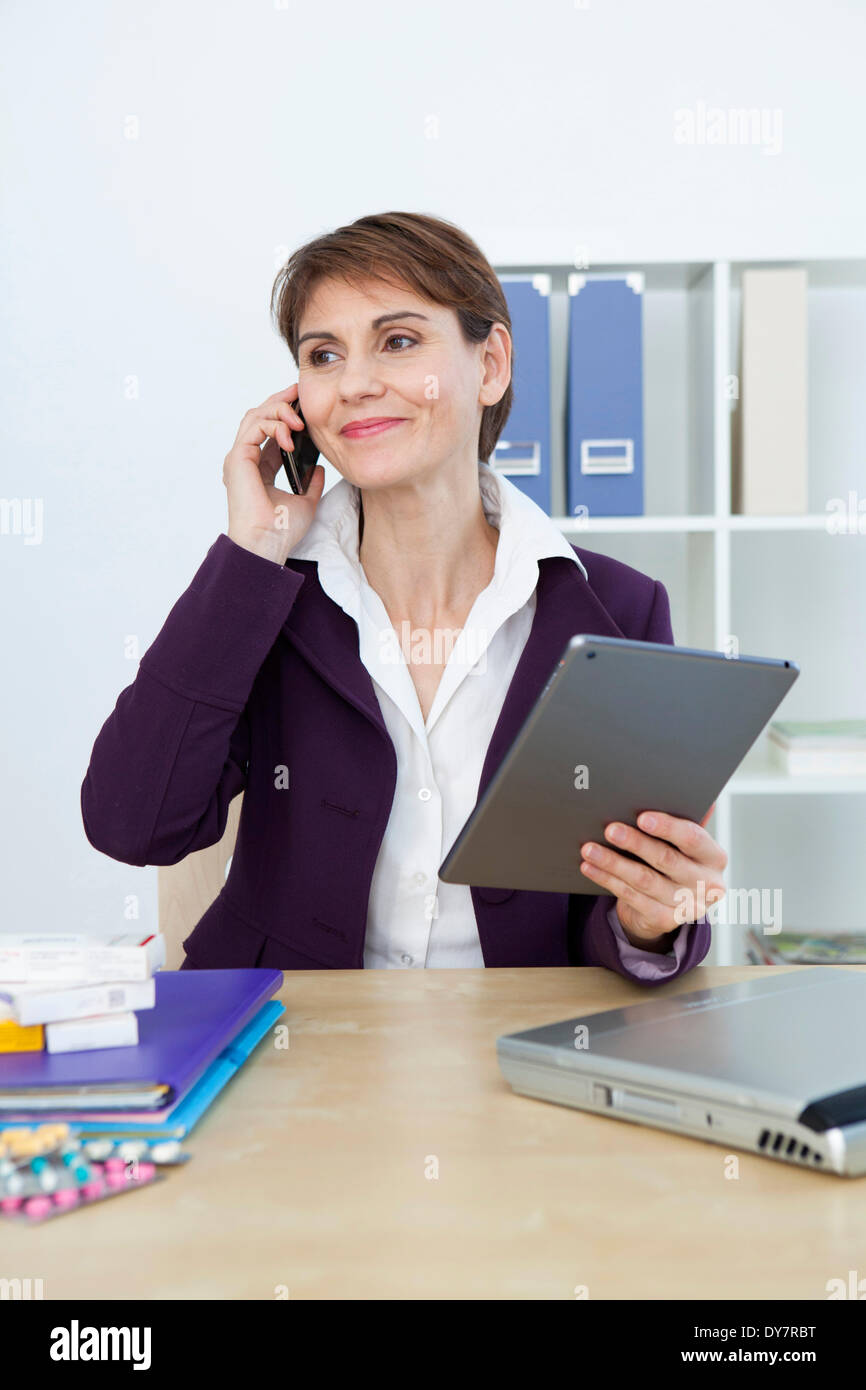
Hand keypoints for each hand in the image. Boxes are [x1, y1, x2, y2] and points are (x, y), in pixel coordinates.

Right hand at [224, 384, 324, 563]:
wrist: (268, 544)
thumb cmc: (282, 530)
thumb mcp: (305, 502)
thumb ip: (310, 484)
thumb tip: (319, 469)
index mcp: (258, 468)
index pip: (270, 431)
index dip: (285, 414)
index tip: (303, 403)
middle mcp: (245, 460)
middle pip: (259, 417)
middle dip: (280, 401)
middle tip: (299, 391)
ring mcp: (239, 458)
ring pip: (255, 417)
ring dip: (278, 410)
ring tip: (299, 417)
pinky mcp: (238, 458)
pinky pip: (254, 427)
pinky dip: (273, 425)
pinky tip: (291, 434)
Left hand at [579, 804, 726, 953]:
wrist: (670, 905)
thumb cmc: (675, 860)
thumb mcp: (682, 843)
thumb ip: (681, 819)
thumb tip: (675, 785)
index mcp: (714, 857)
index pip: (693, 838)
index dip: (668, 827)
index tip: (642, 816)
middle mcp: (707, 883)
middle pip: (666, 859)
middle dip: (635, 843)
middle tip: (610, 829)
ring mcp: (687, 906)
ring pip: (644, 880)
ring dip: (614, 862)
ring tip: (590, 848)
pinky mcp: (665, 921)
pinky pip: (631, 897)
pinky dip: (607, 880)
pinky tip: (590, 867)